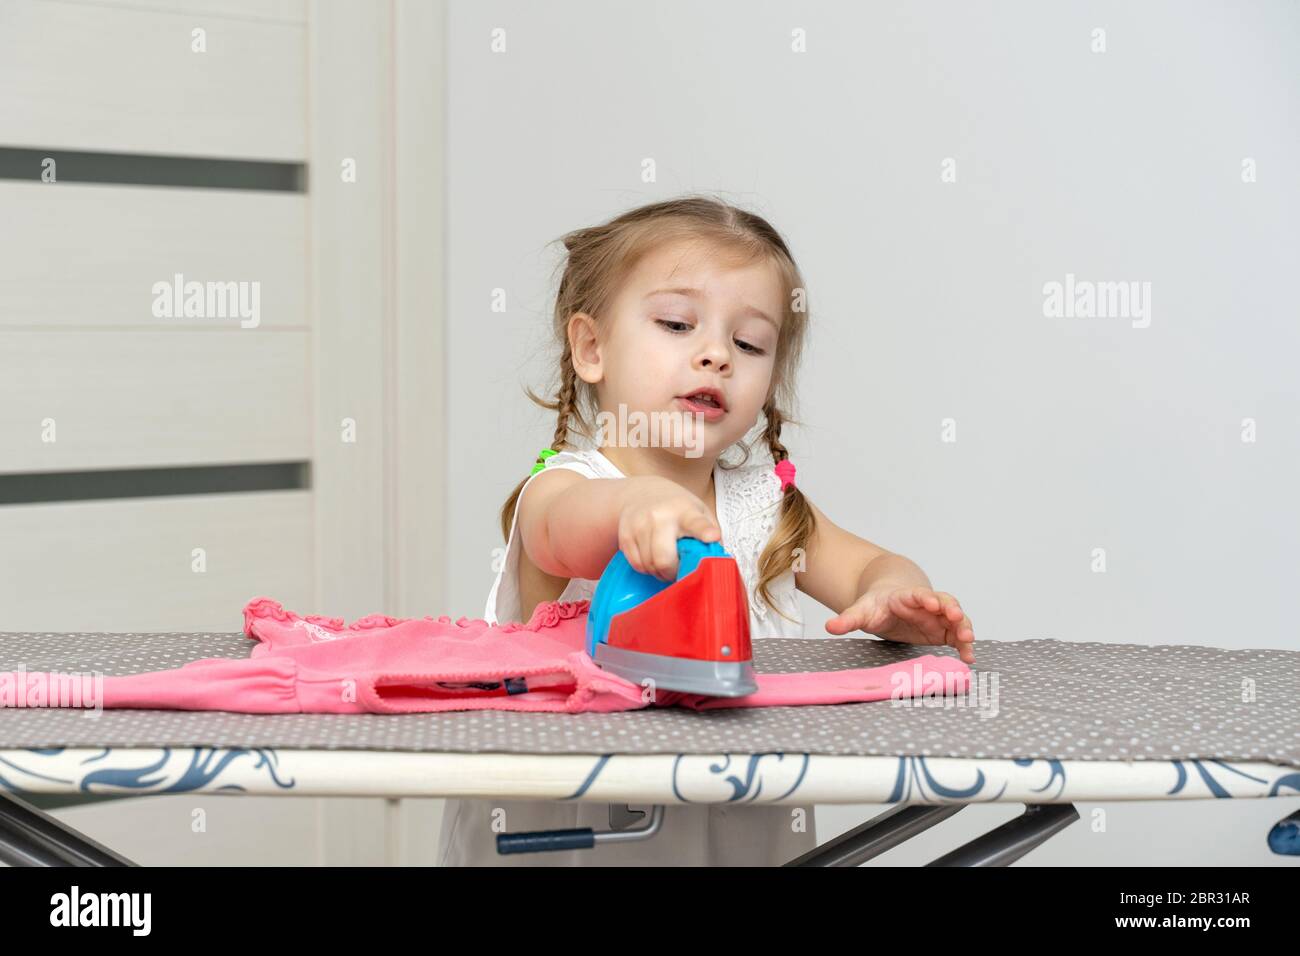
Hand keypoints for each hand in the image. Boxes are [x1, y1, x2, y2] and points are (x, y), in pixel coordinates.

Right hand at [617, 476, 720, 581]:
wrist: (643, 493)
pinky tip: (652, 558)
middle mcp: (660, 516)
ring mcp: (639, 525)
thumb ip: (710, 534)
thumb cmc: (677, 508)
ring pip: (649, 565)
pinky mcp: (625, 534)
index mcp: (685, 511)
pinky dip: (646, 568)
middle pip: (664, 559)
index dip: (704, 531)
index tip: (711, 536)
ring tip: (665, 562)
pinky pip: (636, 564)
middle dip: (672, 572)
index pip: (696, 523)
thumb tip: (715, 559)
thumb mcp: (699, 512)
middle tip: (678, 568)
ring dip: (659, 572)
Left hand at [825, 586, 975, 664]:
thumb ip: (848, 619)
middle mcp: (927, 604)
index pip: (918, 594)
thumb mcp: (861, 611)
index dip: (925, 598)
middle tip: (957, 617)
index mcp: (906, 597)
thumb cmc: (876, 606)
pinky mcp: (942, 631)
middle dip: (951, 608)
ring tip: (968, 639)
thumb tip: (829, 626)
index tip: (932, 603)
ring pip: (955, 619)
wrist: (888, 602)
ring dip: (964, 627)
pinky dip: (964, 646)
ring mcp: (937, 617)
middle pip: (944, 602)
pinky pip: (957, 637)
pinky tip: (969, 658)